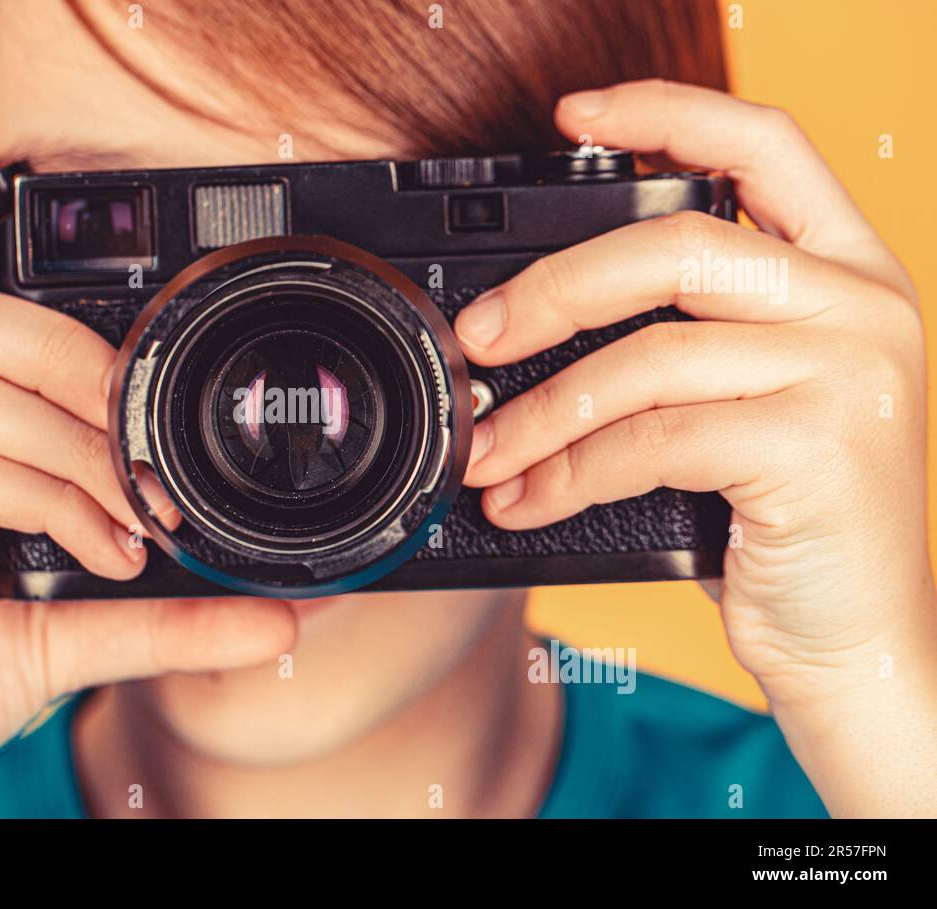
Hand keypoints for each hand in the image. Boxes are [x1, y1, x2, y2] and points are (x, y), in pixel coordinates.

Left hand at [455, 80, 936, 815]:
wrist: (861, 641)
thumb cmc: (790, 523)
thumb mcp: (751, 406)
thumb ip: (684, 343)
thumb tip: (535, 325)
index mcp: (848, 271)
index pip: (765, 144)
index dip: (665, 111)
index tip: (572, 116)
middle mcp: (862, 304)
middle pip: (675, 246)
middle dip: (553, 291)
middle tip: (477, 340)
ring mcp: (849, 372)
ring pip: (648, 357)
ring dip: (541, 411)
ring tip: (483, 449)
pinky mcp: (817, 448)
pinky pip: (651, 440)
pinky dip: (568, 473)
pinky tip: (526, 499)